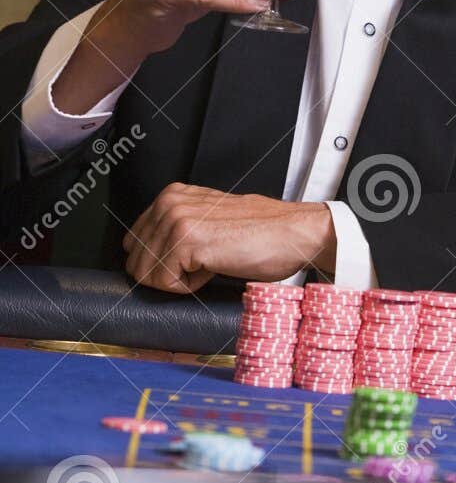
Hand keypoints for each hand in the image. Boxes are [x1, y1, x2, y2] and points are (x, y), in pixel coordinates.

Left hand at [123, 184, 335, 292]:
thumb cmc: (261, 234)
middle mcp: (169, 202)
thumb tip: (145, 259)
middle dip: (168, 274)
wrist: (294, 233)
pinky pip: (166, 283)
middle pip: (136, 262)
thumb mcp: (209, 220)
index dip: (162, 264)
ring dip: (180, 280)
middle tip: (204, 262)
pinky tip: (215, 266)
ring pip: (148, 275)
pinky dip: (190, 286)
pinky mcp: (185, 241)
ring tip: (212, 262)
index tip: (191, 260)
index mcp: (171, 195)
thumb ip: (178, 227)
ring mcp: (176, 220)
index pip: (134, 244)